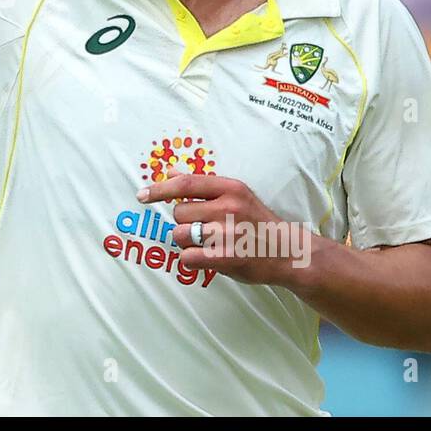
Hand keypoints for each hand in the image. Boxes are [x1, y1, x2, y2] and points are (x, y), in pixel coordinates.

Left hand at [137, 172, 309, 285]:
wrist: (288, 252)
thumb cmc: (257, 222)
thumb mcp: (236, 195)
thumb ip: (204, 186)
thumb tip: (171, 172)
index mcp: (231, 188)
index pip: (186, 183)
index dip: (159, 189)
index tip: (142, 195)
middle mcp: (229, 208)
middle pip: (179, 212)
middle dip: (183, 221)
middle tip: (203, 228)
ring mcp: (228, 234)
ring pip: (180, 235)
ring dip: (186, 241)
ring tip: (206, 243)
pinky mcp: (227, 258)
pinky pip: (187, 257)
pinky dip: (190, 258)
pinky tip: (204, 257)